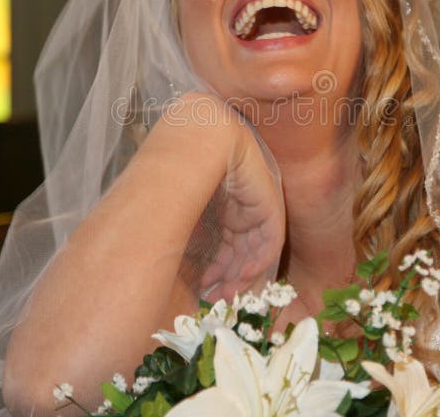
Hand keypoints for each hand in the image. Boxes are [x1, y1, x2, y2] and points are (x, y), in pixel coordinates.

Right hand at [172, 93, 285, 301]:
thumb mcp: (183, 208)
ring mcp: (257, 204)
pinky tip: (242, 278)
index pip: (227, 242)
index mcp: (222, 203)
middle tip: (218, 299)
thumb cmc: (178, 166)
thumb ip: (186, 234)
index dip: (218, 270)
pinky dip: (258, 262)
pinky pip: (270, 240)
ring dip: (242, 275)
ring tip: (226, 294)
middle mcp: (241, 204)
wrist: (198, 140)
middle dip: (229, 277)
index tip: (206, 291)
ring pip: (256, 248)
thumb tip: (169, 271)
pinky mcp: (270, 203)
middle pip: (242, 249)